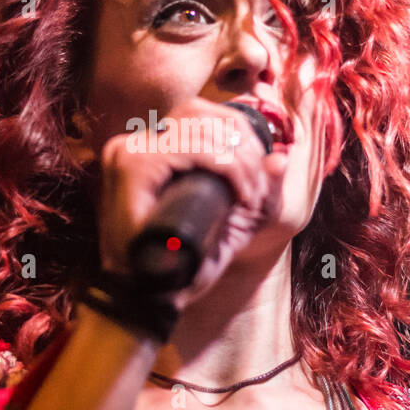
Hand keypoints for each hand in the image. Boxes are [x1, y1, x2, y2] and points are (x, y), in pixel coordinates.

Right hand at [94, 98, 288, 312]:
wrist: (158, 299)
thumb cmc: (191, 261)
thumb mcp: (236, 220)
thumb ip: (260, 188)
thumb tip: (281, 157)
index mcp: (150, 148)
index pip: (197, 112)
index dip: (237, 132)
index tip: (258, 177)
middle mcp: (133, 142)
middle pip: (198, 110)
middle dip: (242, 142)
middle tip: (257, 186)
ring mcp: (128, 152)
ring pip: (197, 125)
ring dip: (239, 158)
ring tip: (249, 196)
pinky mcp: (131, 165)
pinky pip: (191, 147)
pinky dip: (227, 166)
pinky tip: (240, 194)